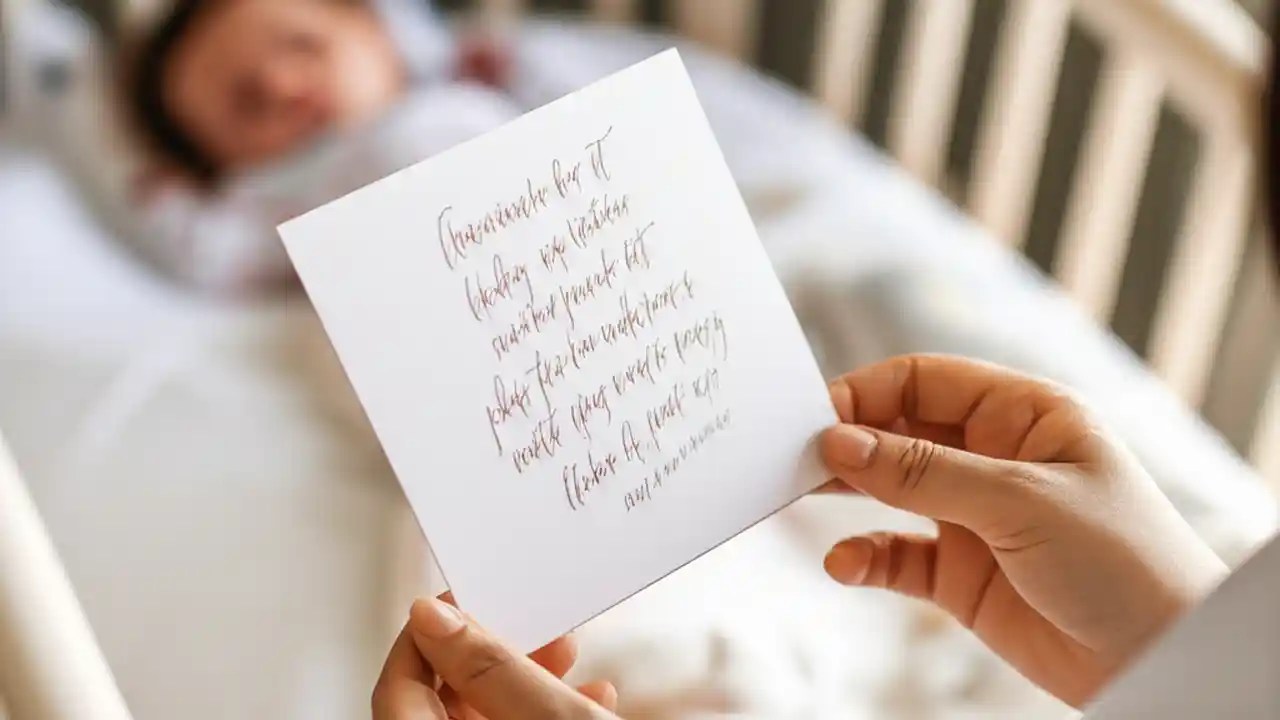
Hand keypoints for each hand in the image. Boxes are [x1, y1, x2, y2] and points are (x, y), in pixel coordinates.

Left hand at [373, 595, 619, 718]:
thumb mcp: (554, 718)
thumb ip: (493, 668)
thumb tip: (434, 616)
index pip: (397, 683)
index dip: (430, 632)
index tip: (466, 599)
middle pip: (440, 697)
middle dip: (491, 653)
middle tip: (528, 625)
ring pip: (479, 714)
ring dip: (524, 678)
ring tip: (567, 654)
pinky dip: (538, 708)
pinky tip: (588, 695)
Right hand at [817, 355, 1227, 707]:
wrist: (1164, 661)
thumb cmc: (1125, 562)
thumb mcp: (1020, 501)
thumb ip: (924, 473)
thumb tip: (841, 441)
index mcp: (1023, 415)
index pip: (926, 380)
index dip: (869, 392)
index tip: (817, 417)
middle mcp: (993, 458)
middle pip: (900, 430)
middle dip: (849, 441)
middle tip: (794, 455)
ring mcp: (975, 516)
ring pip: (890, 490)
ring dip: (846, 491)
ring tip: (797, 494)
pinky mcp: (962, 575)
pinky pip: (897, 555)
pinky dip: (865, 556)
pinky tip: (845, 563)